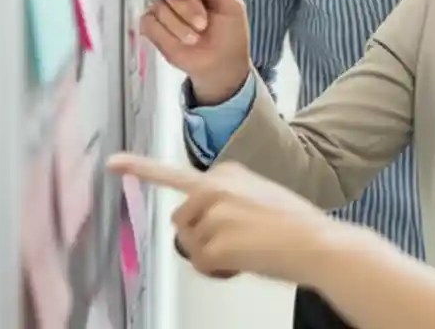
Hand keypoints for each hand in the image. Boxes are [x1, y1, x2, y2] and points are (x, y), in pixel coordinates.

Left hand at [107, 153, 339, 284]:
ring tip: (247, 250)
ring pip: (190, 244)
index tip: (114, 163)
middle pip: (182, 220)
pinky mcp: (214, 241)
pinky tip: (246, 262)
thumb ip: (228, 199)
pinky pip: (202, 265)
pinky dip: (221, 271)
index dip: (140, 169)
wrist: (320, 244)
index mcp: (227, 172)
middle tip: (238, 242)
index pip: (172, 173)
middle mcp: (215, 186)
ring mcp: (213, 213)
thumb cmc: (298, 225)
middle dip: (202, 236)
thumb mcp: (261, 195)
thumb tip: (206, 221)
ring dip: (213, 255)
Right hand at [142, 0, 250, 103]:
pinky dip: (166, 34)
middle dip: (185, 6)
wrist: (221, 64)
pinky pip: (149, 23)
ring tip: (196, 38)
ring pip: (157, 5)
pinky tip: (182, 42)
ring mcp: (162, 8)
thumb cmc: (230, 33)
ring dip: (179, 25)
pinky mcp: (152, 27)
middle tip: (202, 24)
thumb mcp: (232, 8)